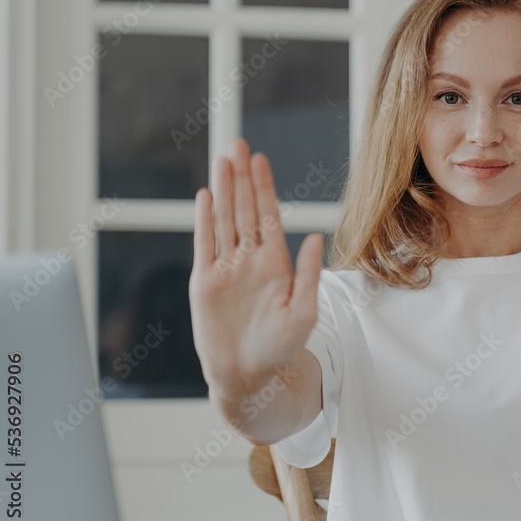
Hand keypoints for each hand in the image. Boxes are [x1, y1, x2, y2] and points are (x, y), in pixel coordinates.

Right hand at [188, 139, 323, 400]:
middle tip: (239, 144)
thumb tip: (315, 235)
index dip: (264, 187)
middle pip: (245, 210)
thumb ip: (309, 273)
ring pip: (224, 220)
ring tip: (222, 160)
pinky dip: (204, 220)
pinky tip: (206, 196)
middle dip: (242, 177)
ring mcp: (226, 268)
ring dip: (224, 190)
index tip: (261, 159)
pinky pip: (204, 244)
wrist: (248, 376)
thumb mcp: (304, 312)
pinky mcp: (204, 282)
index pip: (268, 216)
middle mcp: (250, 260)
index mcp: (276, 263)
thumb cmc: (281, 348)